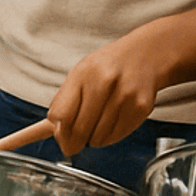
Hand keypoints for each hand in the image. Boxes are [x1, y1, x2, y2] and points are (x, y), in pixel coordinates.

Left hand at [48, 30, 176, 156]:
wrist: (146, 54)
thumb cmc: (110, 65)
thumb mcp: (80, 74)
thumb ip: (63, 102)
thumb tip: (49, 131)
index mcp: (84, 72)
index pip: (61, 115)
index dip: (59, 132)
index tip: (61, 135)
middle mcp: (105, 82)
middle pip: (79, 131)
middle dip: (74, 141)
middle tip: (76, 137)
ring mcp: (125, 95)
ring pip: (97, 139)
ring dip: (94, 138)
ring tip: (99, 120)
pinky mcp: (140, 108)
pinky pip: (115, 137)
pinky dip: (110, 136)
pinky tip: (112, 120)